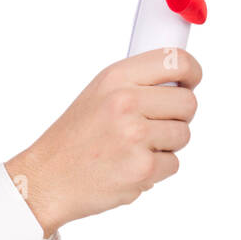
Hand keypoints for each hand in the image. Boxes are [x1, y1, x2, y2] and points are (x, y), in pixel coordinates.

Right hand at [5, 47, 201, 237]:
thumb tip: (180, 82)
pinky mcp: (143, 167)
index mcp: (115, 77)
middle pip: (188, 102)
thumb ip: (136, 83)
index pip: (176, 61)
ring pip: (184, 135)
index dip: (192, 73)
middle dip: (178, 116)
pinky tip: (129, 167)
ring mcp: (135, 135)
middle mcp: (125, 101)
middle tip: (154, 125)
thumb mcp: (98, 94)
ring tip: (135, 148)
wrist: (48, 178)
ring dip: (166, 145)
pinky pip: (173, 164)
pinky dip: (156, 169)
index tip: (190, 83)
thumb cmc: (74, 138)